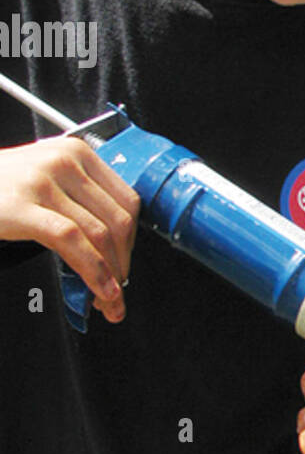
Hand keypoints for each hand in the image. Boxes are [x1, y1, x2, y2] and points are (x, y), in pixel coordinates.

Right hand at [0, 138, 140, 321]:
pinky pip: (73, 243)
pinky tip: (98, 291)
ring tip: (107, 300)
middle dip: (123, 264)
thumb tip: (113, 244)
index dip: (133, 242)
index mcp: (77, 153)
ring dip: (111, 276)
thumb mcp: (45, 178)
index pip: (127, 201)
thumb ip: (78, 198)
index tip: (125, 266)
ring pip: (101, 234)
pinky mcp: (24, 206)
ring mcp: (43, 182)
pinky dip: (93, 272)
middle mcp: (65, 161)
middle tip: (118, 291)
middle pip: (119, 220)